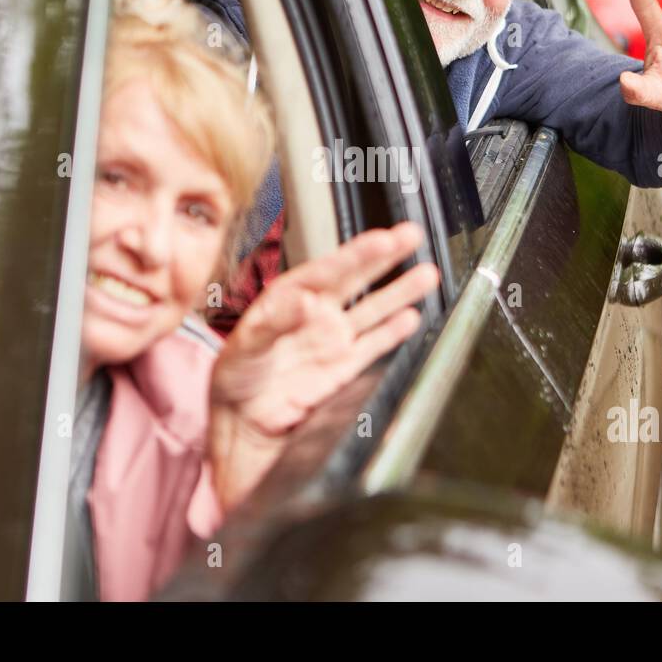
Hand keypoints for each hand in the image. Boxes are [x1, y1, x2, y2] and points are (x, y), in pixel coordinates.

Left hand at [207, 222, 439, 511]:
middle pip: (355, 279)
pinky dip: (392, 332)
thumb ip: (275, 321)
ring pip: (372, 309)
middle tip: (411, 236)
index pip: (327, 269)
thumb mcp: (245, 345)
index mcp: (288, 299)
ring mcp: (332, 340)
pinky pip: (373, 345)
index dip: (356, 253)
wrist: (242, 425)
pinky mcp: (344, 368)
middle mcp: (315, 314)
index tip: (380, 240)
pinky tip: (411, 317)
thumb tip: (305, 300)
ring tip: (428, 273)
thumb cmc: (234, 379)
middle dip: (383, 257)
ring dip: (399, 291)